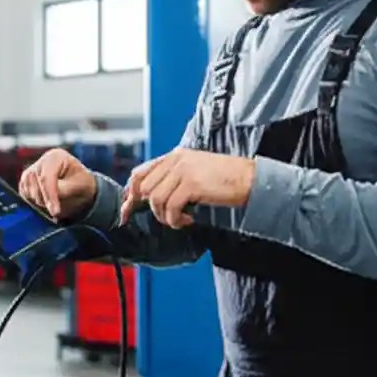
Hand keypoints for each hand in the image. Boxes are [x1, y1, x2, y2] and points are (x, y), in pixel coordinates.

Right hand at [18, 148, 97, 220]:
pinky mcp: (26, 181)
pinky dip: (33, 201)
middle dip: (45, 200)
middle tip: (57, 210)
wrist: (78, 185)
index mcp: (56, 156)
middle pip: (35, 184)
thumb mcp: (78, 185)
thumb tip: (48, 198)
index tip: (55, 212)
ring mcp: (31, 170)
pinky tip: (45, 201)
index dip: (49, 196)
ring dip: (40, 201)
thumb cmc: (81, 183)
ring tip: (54, 203)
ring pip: (28, 190)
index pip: (46, 178)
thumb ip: (63, 190)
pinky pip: (25, 194)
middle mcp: (41, 161)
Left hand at [121, 148, 255, 228]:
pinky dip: (175, 219)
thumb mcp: (196, 171)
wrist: (249, 179)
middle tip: (166, 219)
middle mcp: (176, 160)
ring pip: (156, 199)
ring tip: (180, 219)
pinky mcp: (192, 184)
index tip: (127, 211)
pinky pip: (170, 207)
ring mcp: (183, 171)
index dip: (130, 194)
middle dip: (150, 208)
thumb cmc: (226, 178)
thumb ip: (175, 178)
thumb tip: (154, 198)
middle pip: (145, 188)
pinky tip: (188, 220)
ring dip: (165, 216)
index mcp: (175, 155)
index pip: (140, 173)